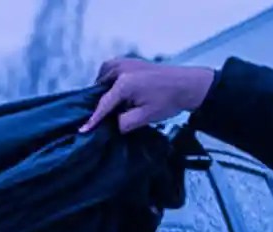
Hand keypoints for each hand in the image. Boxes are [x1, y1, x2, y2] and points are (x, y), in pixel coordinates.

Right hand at [80, 57, 216, 133]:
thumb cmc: (170, 100)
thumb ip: (124, 124)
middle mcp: (122, 69)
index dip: (93, 120)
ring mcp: (128, 62)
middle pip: (100, 87)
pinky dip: (110, 76)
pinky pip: (112, 67)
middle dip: (99, 101)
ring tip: (109, 100)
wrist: (190, 85)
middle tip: (103, 115)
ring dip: (103, 86)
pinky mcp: (133, 60)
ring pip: (104, 74)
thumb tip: (112, 124)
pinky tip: (116, 87)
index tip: (83, 130)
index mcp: (125, 84)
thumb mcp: (145, 118)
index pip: (103, 105)